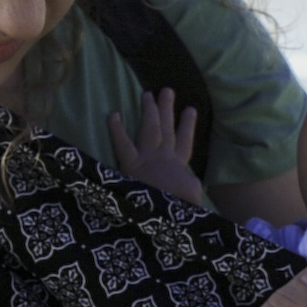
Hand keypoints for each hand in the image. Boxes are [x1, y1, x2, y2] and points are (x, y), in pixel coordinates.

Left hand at [108, 86, 206, 205]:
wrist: (164, 215)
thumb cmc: (178, 208)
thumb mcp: (193, 199)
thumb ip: (193, 188)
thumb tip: (193, 183)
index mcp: (178, 167)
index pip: (185, 142)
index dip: (188, 126)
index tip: (191, 109)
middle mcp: (163, 157)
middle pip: (166, 128)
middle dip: (167, 109)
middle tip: (167, 90)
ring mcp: (147, 158)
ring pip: (150, 129)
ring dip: (149, 111)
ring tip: (148, 94)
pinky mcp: (131, 165)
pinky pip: (123, 144)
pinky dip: (117, 130)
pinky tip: (112, 114)